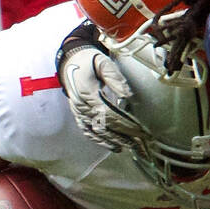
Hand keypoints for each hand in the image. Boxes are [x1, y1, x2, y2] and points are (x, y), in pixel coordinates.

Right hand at [57, 23, 133, 147]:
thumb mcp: (103, 63)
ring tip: (128, 147)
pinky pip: (88, 132)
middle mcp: (81, 105)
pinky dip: (100, 141)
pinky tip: (112, 145)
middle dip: (123, 137)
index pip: (109, 115)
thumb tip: (126, 96)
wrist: (70, 60)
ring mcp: (78, 112)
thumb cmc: (88, 61)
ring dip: (112, 142)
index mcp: (87, 92)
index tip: (139, 130)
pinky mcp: (78, 115)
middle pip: (104, 127)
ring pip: (96, 133)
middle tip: (139, 144)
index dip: (125, 125)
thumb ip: (115, 79)